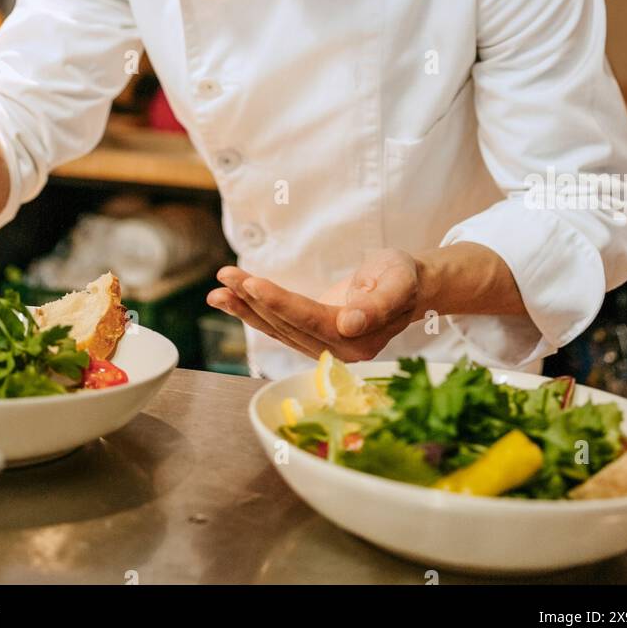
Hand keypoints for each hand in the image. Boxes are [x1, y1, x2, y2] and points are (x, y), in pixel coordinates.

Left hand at [206, 247, 431, 362]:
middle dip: (253, 301)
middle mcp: (337, 350)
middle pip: (287, 325)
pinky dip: (253, 312)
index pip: (310, 321)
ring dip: (245, 309)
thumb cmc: (404, 278)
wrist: (409, 286)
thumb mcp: (398, 282)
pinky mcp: (312, 335)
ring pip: (277, 328)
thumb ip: (376, 305)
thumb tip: (349, 323)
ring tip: (217, 291)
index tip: (252, 284)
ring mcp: (323, 346)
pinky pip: (279, 325)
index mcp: (358, 340)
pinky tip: (231, 299)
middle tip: (225, 277)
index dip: (280, 304)